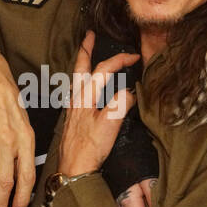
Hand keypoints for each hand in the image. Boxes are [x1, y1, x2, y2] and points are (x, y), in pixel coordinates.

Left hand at [58, 31, 139, 176]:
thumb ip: (121, 104)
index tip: (134, 57)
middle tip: (90, 36)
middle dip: (86, 49)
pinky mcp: (74, 117)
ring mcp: (73, 108)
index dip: (119, 60)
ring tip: (87, 53)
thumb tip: (130, 92)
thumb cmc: (88, 149)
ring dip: (83, 63)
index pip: (102, 69)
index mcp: (85, 96)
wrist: (74, 170)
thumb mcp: (110, 125)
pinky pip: (78, 90)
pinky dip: (84, 80)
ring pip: (77, 78)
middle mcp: (76, 98)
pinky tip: (88, 86)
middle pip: (80, 67)